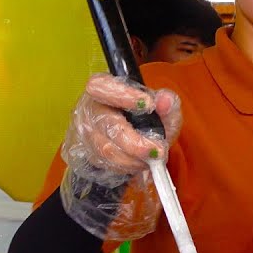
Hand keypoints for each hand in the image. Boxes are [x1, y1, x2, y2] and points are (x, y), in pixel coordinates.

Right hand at [63, 74, 181, 176]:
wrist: (130, 138)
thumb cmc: (144, 117)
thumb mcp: (161, 107)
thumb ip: (167, 102)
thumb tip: (165, 101)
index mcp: (102, 87)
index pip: (102, 86)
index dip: (123, 95)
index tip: (148, 104)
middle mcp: (89, 108)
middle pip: (105, 124)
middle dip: (134, 142)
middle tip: (157, 151)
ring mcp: (84, 132)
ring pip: (106, 149)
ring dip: (134, 158)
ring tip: (153, 157)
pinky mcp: (86, 153)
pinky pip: (106, 164)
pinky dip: (128, 166)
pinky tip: (141, 163)